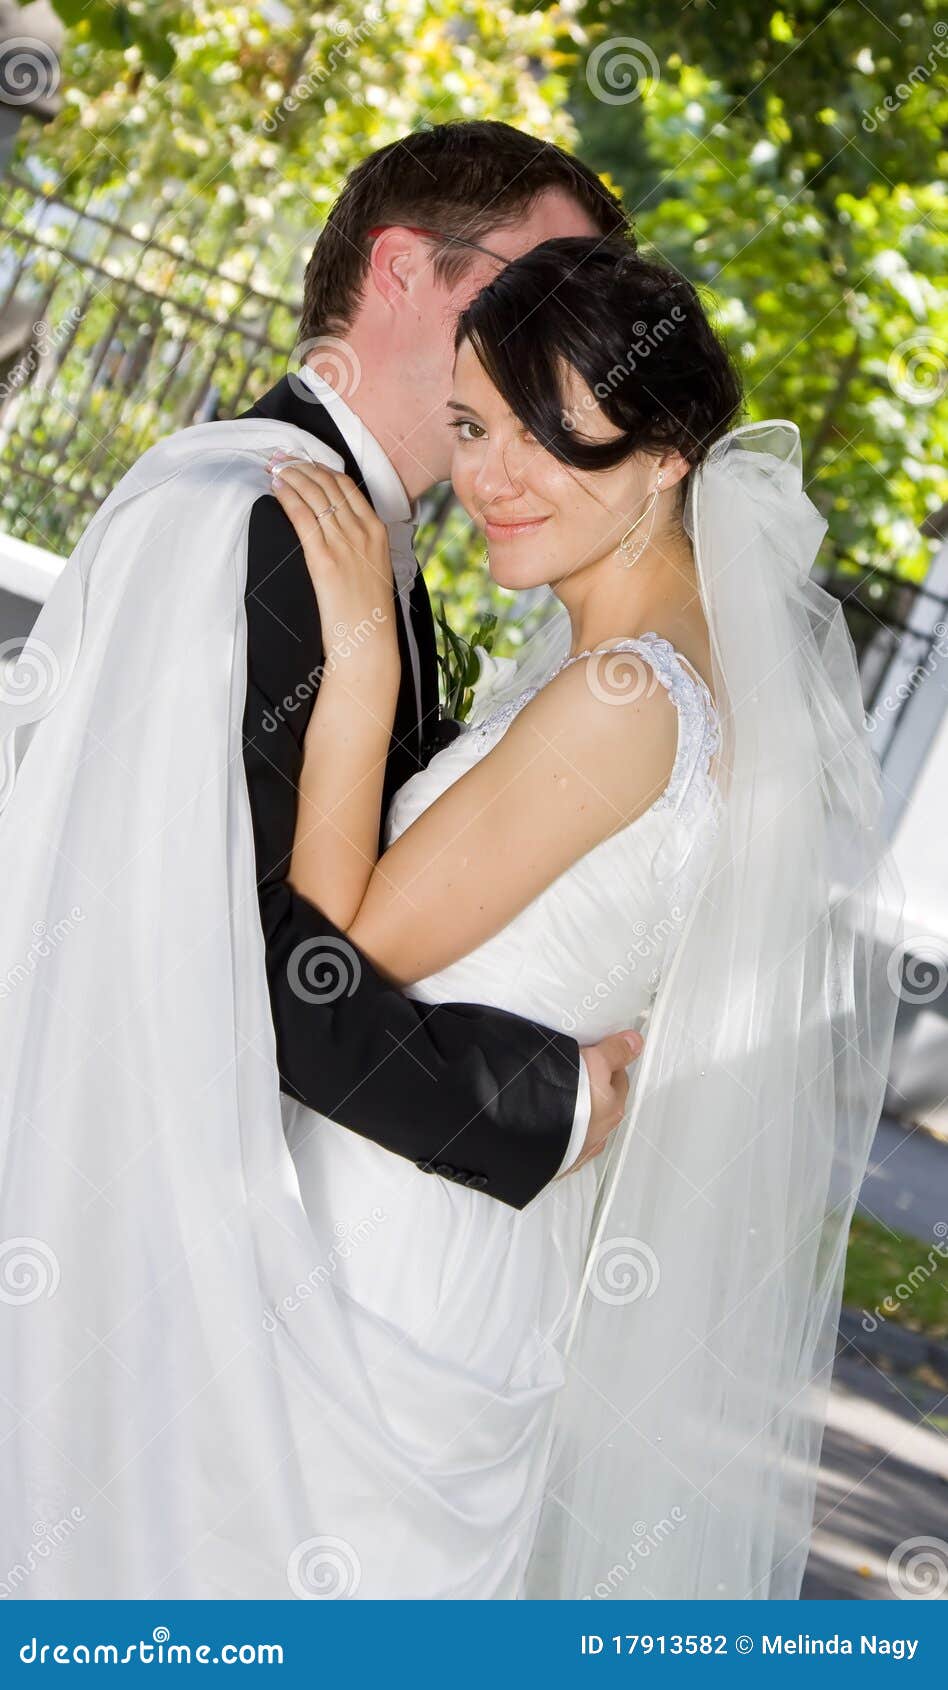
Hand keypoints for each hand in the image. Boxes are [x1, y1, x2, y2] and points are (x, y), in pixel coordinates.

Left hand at [267, 456, 397, 671]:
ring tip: (272, 467)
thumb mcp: (371, 571)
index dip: (320, 468)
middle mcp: (363, 532)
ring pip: (314, 494)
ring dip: (290, 475)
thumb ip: (358, 547)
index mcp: (377, 531)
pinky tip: (275, 488)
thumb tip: (335, 532)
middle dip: (300, 465)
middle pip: (328, 484)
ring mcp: (345, 544)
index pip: (346, 486)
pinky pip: (303, 517)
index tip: (300, 461)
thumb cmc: (367, 615)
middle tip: (278, 458)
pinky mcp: (325, 559)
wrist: (368, 644)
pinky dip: (288, 497)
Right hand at [562, 1029, 642, 1175]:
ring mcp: (578, 1150)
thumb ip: (614, 1053)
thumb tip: (635, 1042)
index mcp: (613, 1108)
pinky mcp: (557, 1161)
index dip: (609, 1062)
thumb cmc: (565, 1099)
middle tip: (576, 1070)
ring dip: (577, 1111)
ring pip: (584, 1124)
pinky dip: (561, 1130)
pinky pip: (563, 1140)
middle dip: (595, 1088)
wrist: (528, 1134)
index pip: (619, 1079)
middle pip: (604, 1103)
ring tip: (557, 1095)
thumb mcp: (593, 1064)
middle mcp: (600, 1132)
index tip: (595, 1052)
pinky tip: (548, 1122)